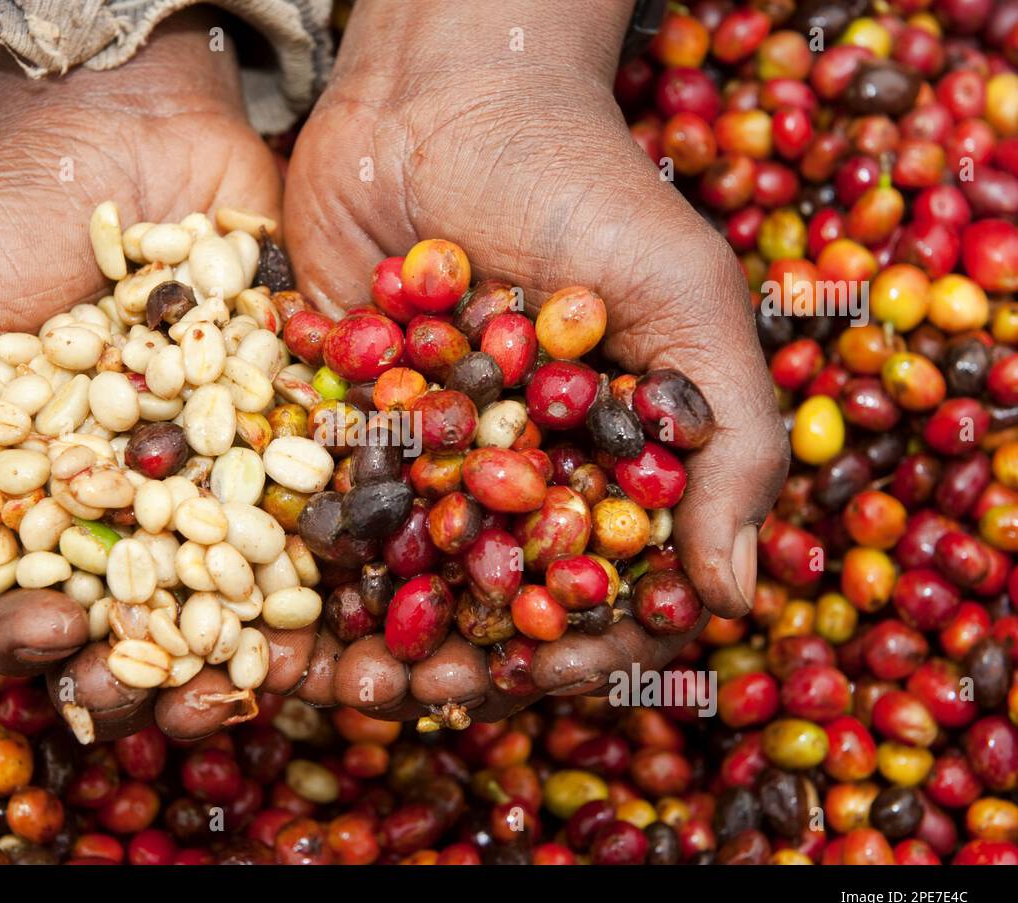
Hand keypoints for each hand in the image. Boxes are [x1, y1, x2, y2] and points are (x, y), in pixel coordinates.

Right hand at [0, 10, 281, 739]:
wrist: (120, 129)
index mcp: (25, 511)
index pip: (16, 616)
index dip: (27, 645)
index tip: (52, 627)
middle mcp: (121, 514)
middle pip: (131, 633)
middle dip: (148, 682)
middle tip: (173, 695)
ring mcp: (212, 484)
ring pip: (226, 605)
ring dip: (240, 659)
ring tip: (256, 681)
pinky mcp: (289, 443)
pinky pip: (309, 523)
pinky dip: (320, 572)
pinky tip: (332, 609)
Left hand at [282, 0, 788, 722]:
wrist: (441, 93)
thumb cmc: (583, 182)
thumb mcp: (687, 297)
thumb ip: (730, 440)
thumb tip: (736, 602)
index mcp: (602, 461)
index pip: (601, 583)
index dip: (579, 641)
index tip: (544, 671)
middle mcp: (513, 468)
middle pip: (492, 595)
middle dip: (463, 657)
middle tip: (422, 694)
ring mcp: (422, 448)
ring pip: (402, 572)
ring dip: (377, 637)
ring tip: (347, 683)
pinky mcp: (340, 417)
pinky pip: (321, 508)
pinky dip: (304, 564)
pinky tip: (280, 614)